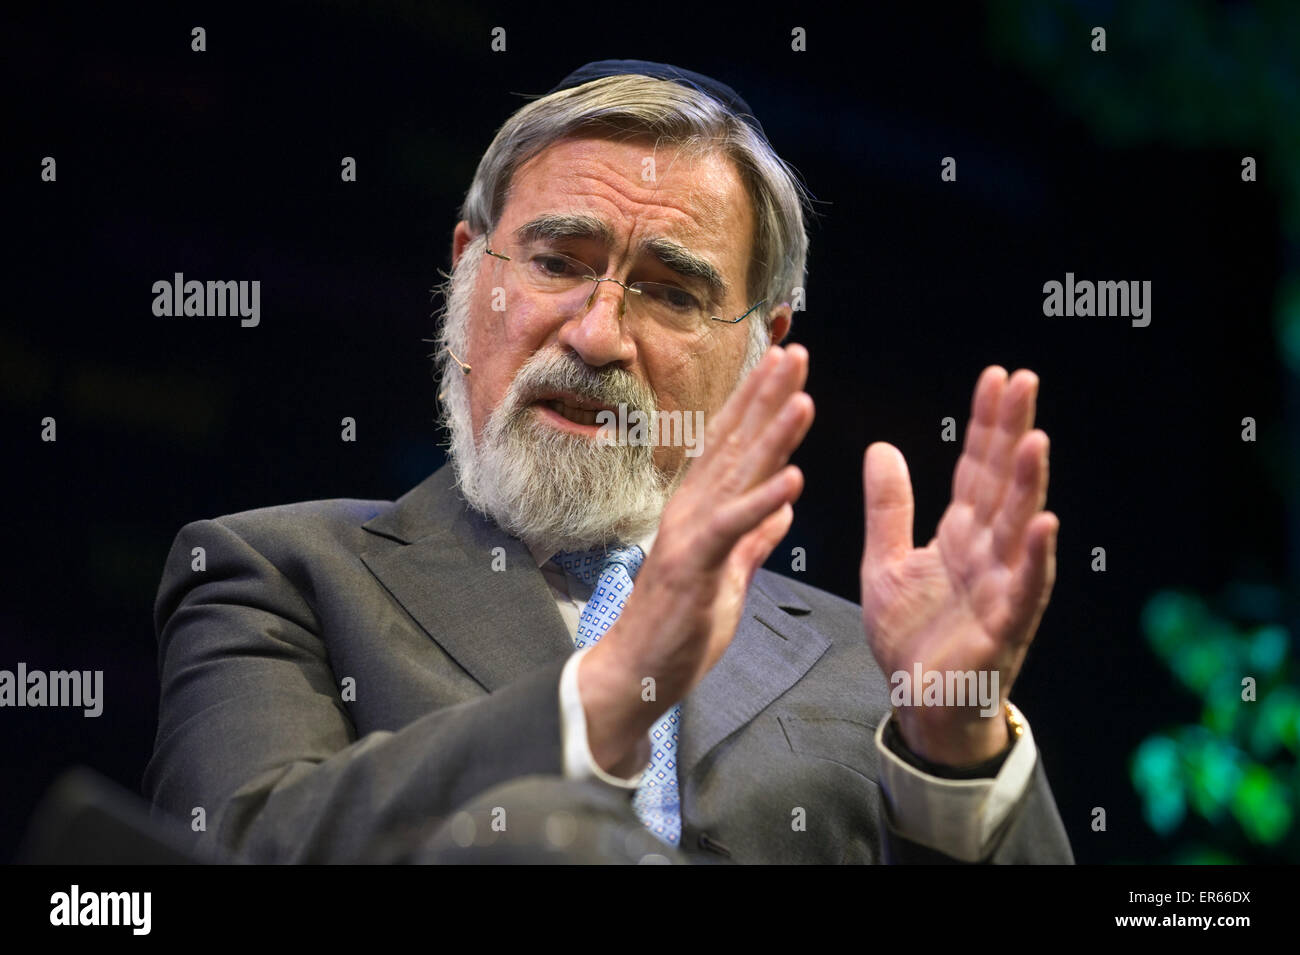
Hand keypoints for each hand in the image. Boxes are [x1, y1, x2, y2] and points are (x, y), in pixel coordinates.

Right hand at [580, 344, 814, 774]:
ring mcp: (689, 533)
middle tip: (796, 352)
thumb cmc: (677, 629)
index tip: (786, 366)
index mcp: (702, 510)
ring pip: (737, 475)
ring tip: (802, 396)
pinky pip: (732, 528)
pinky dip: (763, 503)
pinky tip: (794, 479)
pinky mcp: (692, 564)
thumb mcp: (730, 577)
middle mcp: (692, 509)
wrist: (634, 673)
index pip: (735, 445)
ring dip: (772, 434)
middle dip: (767, 396)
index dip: (761, 403)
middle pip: (736, 443)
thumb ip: (755, 539)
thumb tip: (784, 508)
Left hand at [861, 366, 1057, 766]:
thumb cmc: (912, 637)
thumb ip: (888, 507)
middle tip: (1023, 381)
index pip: (976, 469)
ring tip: (1034, 438)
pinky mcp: (1003, 627)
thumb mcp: (884, 561)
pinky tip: (1045, 524)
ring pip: (1019, 527)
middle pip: (1003, 484)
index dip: (985, 425)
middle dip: (1011, 433)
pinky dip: (1034, 558)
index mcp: (961, 536)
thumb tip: (882, 447)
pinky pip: (1024, 589)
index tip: (996, 378)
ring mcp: (1001, 587)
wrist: (919, 703)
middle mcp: (988, 553)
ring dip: (1028, 484)